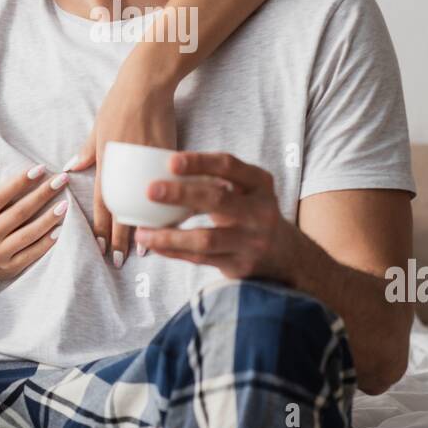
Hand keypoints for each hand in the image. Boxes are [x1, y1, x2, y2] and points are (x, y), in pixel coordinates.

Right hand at [0, 157, 68, 289]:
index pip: (0, 196)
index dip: (21, 182)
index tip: (40, 168)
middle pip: (19, 213)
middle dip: (42, 194)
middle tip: (62, 179)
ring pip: (28, 234)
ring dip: (49, 218)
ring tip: (66, 203)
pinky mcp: (10, 268)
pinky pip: (32, 254)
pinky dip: (47, 242)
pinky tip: (61, 229)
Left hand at [72, 62, 178, 267]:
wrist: (148, 83)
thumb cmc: (119, 102)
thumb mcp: (98, 127)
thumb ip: (87, 151)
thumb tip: (70, 168)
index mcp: (106, 160)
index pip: (101, 202)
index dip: (99, 228)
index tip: (98, 249)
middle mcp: (125, 166)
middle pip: (122, 210)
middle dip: (119, 238)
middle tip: (118, 261)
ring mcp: (147, 163)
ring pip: (146, 204)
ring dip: (147, 230)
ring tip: (147, 250)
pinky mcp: (168, 156)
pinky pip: (170, 189)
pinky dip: (173, 207)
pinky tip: (175, 223)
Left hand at [133, 152, 299, 281]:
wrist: (286, 254)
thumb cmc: (251, 212)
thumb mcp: (246, 190)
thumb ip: (215, 181)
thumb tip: (159, 171)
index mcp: (259, 183)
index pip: (229, 166)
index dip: (200, 162)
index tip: (171, 161)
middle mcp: (259, 211)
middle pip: (218, 200)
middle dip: (182, 194)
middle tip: (151, 190)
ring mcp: (251, 241)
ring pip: (206, 238)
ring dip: (170, 236)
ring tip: (142, 233)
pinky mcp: (240, 265)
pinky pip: (201, 259)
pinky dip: (174, 251)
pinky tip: (154, 245)